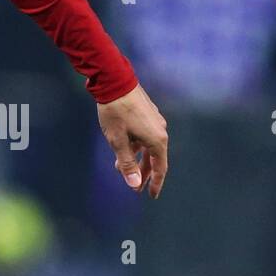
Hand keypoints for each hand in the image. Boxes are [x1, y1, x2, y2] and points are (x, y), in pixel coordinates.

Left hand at [96, 83, 168, 197]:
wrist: (114, 80)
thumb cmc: (115, 112)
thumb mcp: (117, 140)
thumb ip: (127, 163)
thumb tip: (134, 184)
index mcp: (157, 140)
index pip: (160, 168)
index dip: (155, 183)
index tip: (151, 195)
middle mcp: (160, 130)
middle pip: (154, 158)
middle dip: (142, 172)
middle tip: (134, 186)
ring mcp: (155, 121)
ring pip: (147, 146)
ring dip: (135, 158)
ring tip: (120, 168)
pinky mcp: (148, 113)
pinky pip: (144, 135)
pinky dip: (135, 145)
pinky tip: (123, 147)